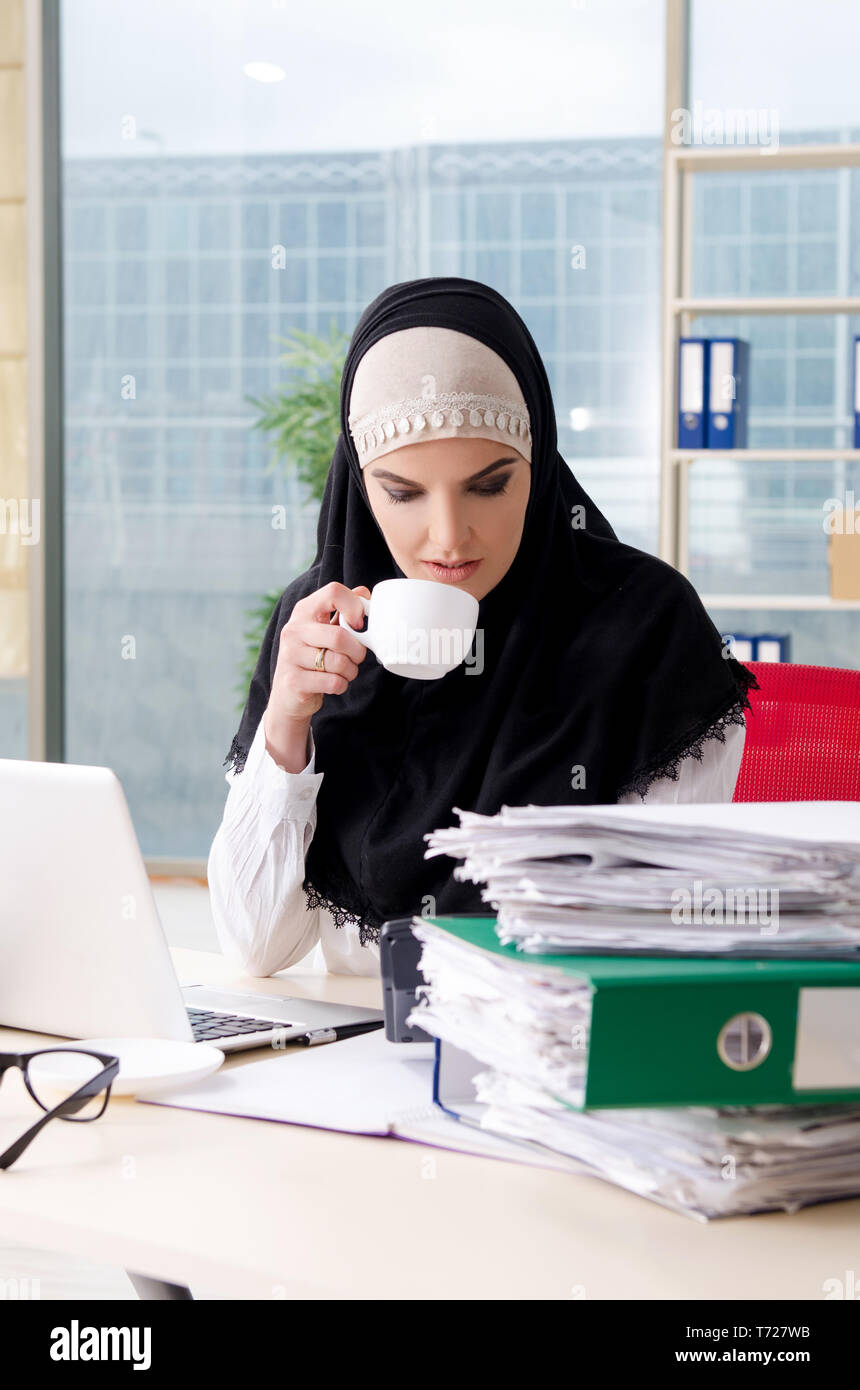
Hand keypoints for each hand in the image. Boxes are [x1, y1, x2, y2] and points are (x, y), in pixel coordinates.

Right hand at [263, 583, 370, 766]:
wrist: (288, 695)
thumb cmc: (313, 658)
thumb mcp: (324, 630)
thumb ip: (343, 611)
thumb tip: (364, 594)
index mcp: (304, 611)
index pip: (333, 592)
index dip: (355, 607)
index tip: (360, 625)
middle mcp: (293, 630)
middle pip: (340, 636)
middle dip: (358, 651)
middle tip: (356, 657)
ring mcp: (290, 655)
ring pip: (339, 662)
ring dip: (351, 671)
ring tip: (344, 672)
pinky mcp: (293, 681)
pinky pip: (333, 682)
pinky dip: (342, 685)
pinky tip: (334, 684)